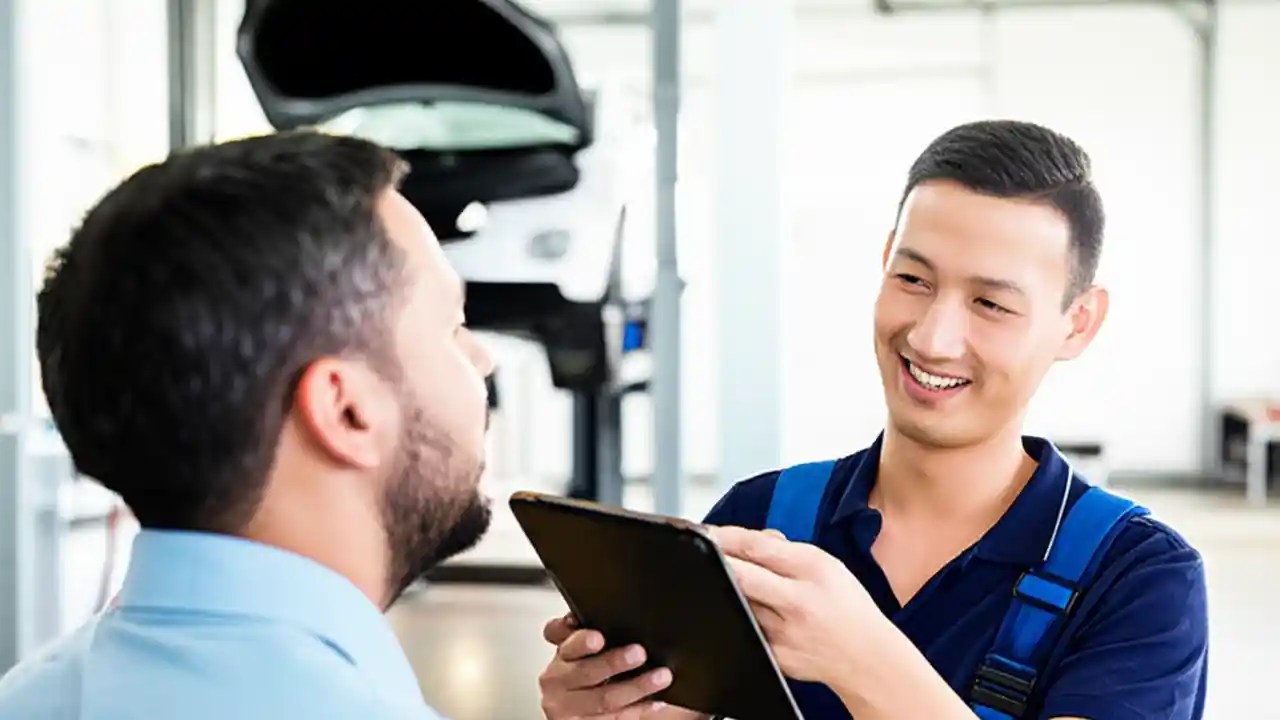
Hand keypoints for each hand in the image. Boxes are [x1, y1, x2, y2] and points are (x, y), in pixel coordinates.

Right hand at [537, 612, 674, 718]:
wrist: (580, 711)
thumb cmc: (588, 676)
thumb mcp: (583, 651)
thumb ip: (589, 634)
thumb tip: (611, 616)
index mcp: (561, 654)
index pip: (560, 640)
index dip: (579, 640)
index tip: (598, 637)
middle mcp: (558, 681)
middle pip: (586, 670)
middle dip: (614, 662)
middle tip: (639, 653)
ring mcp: (568, 708)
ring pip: (605, 698)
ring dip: (636, 686)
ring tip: (660, 676)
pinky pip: (616, 718)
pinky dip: (639, 709)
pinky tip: (655, 702)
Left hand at [708, 526, 888, 685]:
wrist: (868, 658)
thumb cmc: (847, 607)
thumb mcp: (827, 566)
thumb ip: (786, 550)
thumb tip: (747, 540)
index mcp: (813, 570)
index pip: (757, 547)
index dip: (725, 538)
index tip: (707, 533)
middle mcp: (798, 601)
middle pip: (740, 575)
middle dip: (717, 562)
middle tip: (702, 554)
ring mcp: (785, 632)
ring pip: (739, 603)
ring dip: (729, 591)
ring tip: (738, 585)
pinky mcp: (775, 656)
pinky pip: (746, 629)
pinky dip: (742, 618)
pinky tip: (750, 614)